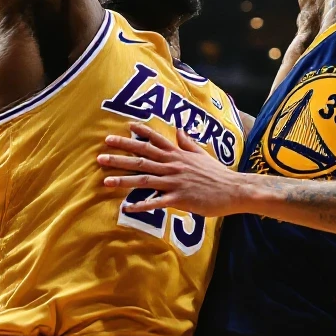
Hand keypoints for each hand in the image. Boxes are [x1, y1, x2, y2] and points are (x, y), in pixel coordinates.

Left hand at [99, 124, 255, 217]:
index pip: (155, 140)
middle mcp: (173, 165)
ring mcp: (175, 182)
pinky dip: (141, 205)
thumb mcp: (202, 154)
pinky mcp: (179, 199)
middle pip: (142, 158)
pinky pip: (156, 203)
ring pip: (145, 179)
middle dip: (121, 155)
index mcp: (178, 154)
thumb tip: (179, 130)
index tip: (124, 128)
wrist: (234, 189)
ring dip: (123, 180)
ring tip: (105, 181)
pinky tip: (126, 208)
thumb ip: (187, 143)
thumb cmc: (217, 173)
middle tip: (101, 154)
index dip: (139, 134)